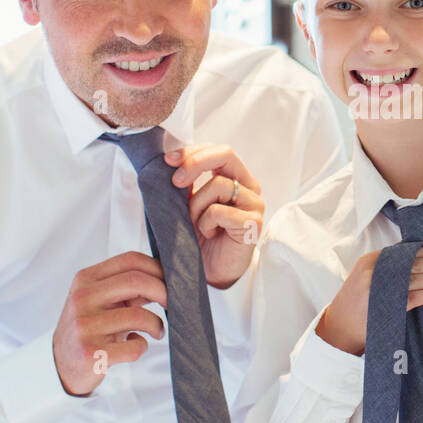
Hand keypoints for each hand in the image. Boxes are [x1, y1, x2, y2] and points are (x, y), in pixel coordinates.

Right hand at [52, 251, 166, 395]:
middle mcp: (81, 299)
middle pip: (136, 282)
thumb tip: (166, 278)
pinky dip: (143, 346)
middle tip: (173, 305)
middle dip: (164, 292)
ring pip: (139, 317)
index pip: (130, 260)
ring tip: (156, 331)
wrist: (61, 363)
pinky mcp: (91, 353)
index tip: (172, 281)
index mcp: (85, 279)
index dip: (158, 268)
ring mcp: (84, 326)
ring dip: (157, 325)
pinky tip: (135, 345)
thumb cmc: (90, 326)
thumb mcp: (100, 299)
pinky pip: (135, 347)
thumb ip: (127, 286)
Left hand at [163, 143, 263, 288]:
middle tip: (176, 181)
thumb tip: (169, 161)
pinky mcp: (253, 223)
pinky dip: (206, 223)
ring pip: (218, 185)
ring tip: (197, 224)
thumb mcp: (188, 204)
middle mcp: (249, 187)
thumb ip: (187, 182)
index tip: (168, 160)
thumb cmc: (200, 238)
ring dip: (196, 205)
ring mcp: (255, 204)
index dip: (192, 151)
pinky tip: (210, 234)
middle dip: (195, 162)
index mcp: (236, 178)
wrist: (210, 272)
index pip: (218, 151)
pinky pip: (219, 211)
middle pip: (225, 154)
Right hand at [314, 244, 422, 355]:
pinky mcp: (387, 306)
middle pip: (414, 264)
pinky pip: (415, 297)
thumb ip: (387, 267)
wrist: (339, 326)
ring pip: (417, 279)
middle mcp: (375, 271)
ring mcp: (380, 289)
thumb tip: (419, 259)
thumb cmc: (357, 301)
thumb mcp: (366, 276)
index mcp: (370, 260)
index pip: (405, 252)